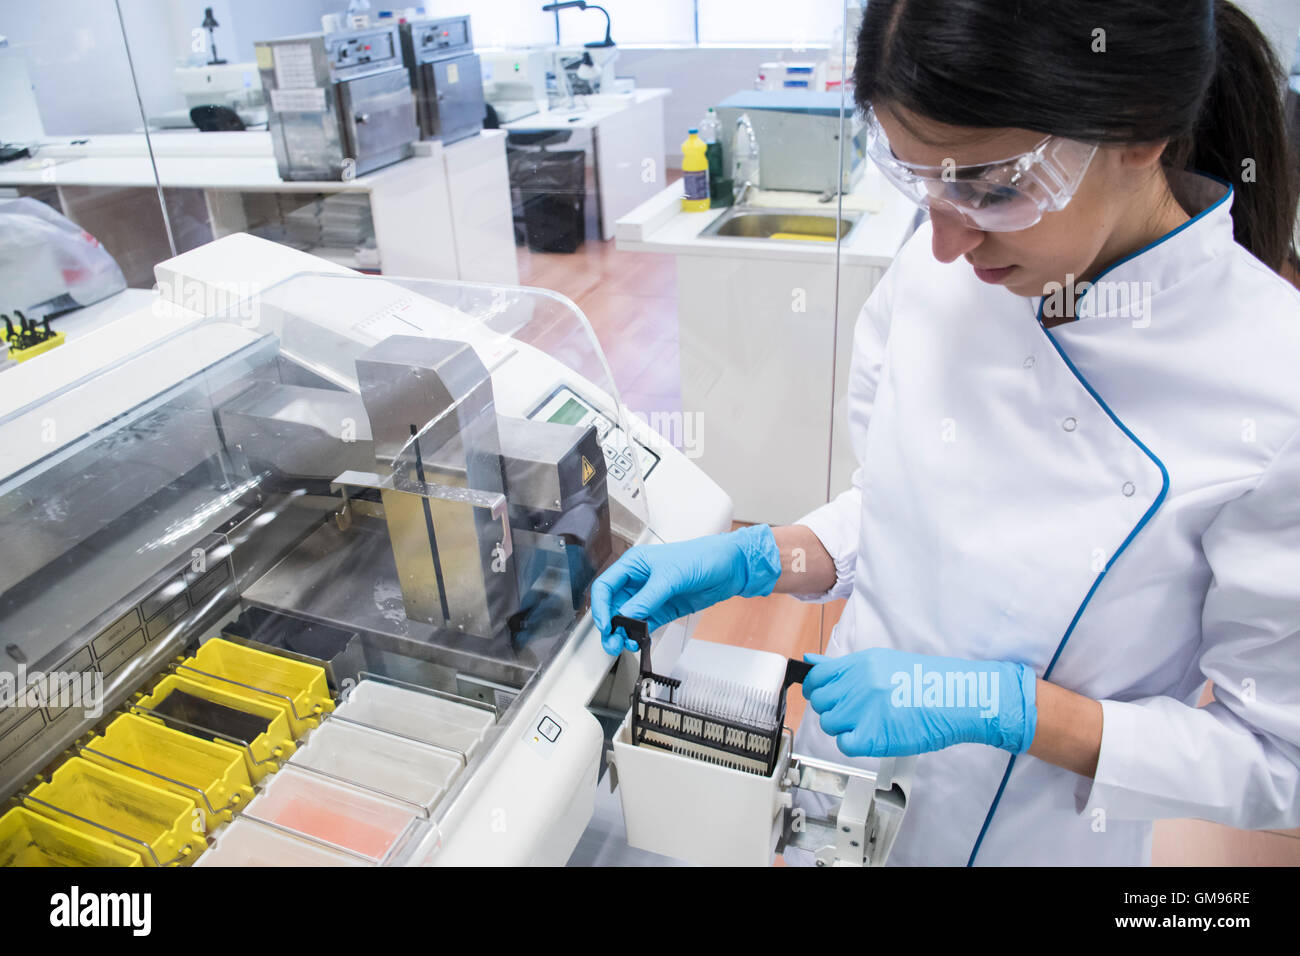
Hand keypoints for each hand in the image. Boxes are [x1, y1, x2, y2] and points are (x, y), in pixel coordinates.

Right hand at [590, 525, 781, 654]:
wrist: (730, 567)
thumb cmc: (702, 556)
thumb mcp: (671, 576)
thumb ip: (647, 598)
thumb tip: (626, 616)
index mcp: (634, 564)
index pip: (606, 586)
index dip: (601, 606)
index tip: (606, 625)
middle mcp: (639, 581)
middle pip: (613, 606)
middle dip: (610, 625)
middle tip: (613, 642)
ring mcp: (651, 597)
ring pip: (627, 619)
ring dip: (624, 633)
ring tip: (626, 644)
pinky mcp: (663, 610)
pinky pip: (645, 625)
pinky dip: (639, 635)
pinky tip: (640, 641)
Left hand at [802, 648, 1037, 756]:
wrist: (956, 699)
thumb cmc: (927, 682)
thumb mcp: (882, 662)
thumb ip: (843, 666)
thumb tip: (810, 660)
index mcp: (859, 664)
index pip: (817, 677)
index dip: (818, 690)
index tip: (825, 697)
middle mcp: (856, 685)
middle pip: (821, 703)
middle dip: (833, 709)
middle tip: (857, 713)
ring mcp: (862, 710)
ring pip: (830, 724)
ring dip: (846, 727)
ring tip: (872, 723)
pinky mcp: (871, 737)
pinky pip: (844, 744)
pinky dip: (855, 744)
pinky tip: (875, 736)